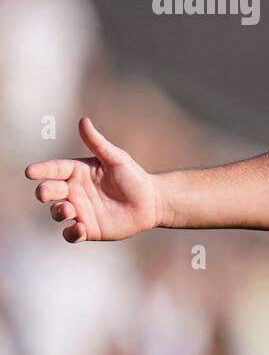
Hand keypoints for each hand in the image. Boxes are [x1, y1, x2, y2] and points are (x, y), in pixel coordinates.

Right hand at [24, 117, 160, 242]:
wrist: (152, 202)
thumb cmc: (134, 177)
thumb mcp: (116, 158)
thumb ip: (97, 143)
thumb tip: (83, 121)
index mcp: (78, 172)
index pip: (54, 169)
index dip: (42, 170)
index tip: (30, 172)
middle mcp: (74, 191)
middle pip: (50, 191)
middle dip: (44, 192)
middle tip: (45, 193)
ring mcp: (80, 210)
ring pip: (57, 212)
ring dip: (58, 211)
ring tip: (69, 210)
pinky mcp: (88, 229)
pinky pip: (71, 234)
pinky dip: (71, 232)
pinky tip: (80, 228)